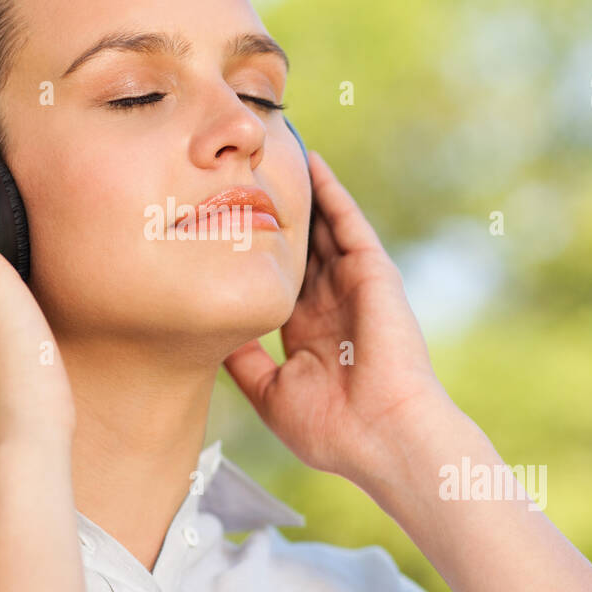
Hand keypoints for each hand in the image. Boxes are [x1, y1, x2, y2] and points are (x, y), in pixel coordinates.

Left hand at [223, 150, 455, 499]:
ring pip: (322, 227)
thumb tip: (209, 332)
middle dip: (274, 215)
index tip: (218, 228)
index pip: (277, 281)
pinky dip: (332, 191)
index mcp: (306, 332)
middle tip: (240, 177)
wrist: (383, 436)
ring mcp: (353, 285)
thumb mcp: (270, 392)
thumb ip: (242, 361)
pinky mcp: (374, 272)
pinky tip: (311, 162)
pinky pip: (349, 222)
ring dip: (301, 193)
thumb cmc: (331, 428)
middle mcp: (330, 303)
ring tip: (271, 156)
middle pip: (298, 246)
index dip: (253, 254)